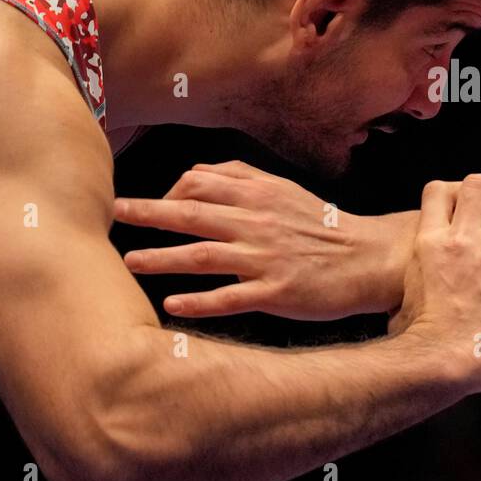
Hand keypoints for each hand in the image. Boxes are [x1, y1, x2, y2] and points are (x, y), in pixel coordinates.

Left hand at [113, 161, 408, 319]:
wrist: (367, 259)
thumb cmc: (322, 227)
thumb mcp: (285, 191)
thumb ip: (242, 179)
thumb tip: (194, 175)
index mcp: (259, 193)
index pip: (199, 182)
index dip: (168, 192)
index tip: (153, 208)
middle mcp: (258, 222)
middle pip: (191, 214)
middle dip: (147, 213)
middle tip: (113, 214)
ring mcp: (266, 258)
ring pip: (203, 255)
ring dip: (163, 258)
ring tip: (130, 261)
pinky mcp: (276, 292)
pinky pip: (230, 297)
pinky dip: (200, 301)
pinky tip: (173, 305)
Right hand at [392, 175, 480, 393]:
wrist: (445, 360)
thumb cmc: (419, 338)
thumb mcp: (403, 297)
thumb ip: (412, 281)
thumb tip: (402, 294)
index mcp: (429, 242)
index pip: (438, 190)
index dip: (453, 191)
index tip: (462, 206)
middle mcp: (461, 240)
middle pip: (477, 184)